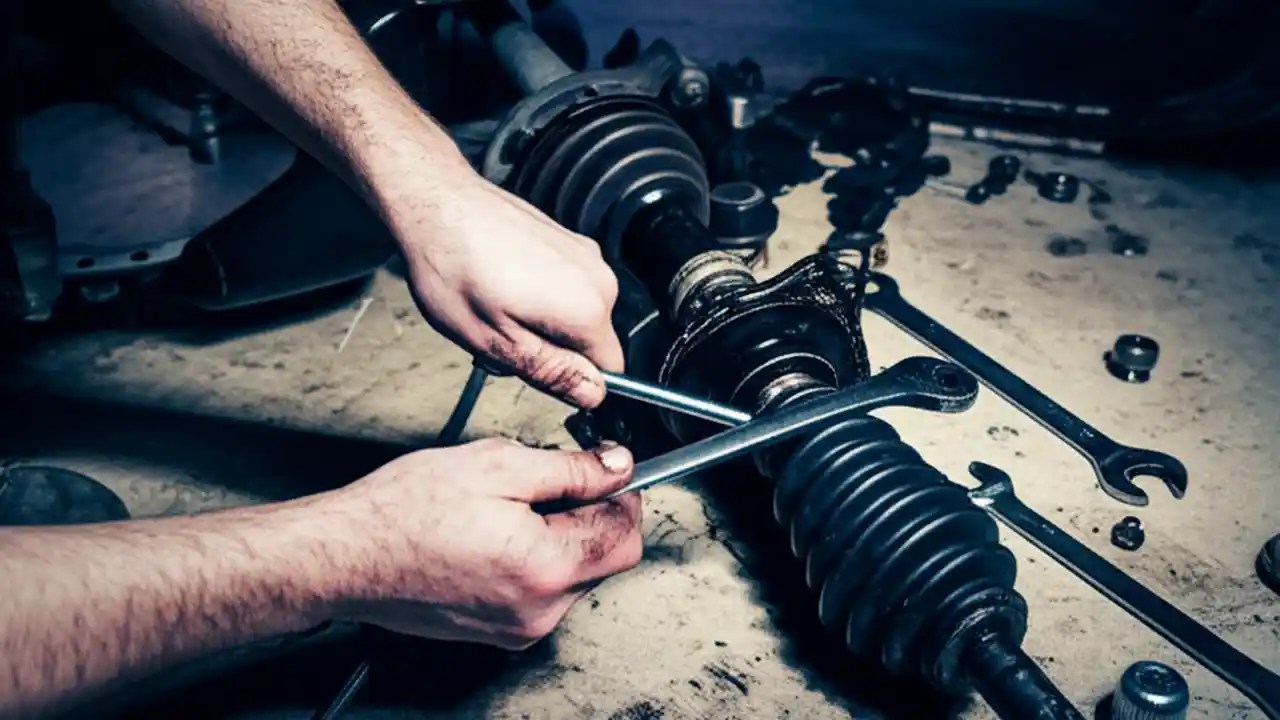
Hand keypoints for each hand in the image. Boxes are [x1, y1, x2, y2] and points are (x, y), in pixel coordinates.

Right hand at [321, 438, 641, 649]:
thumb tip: (617, 467)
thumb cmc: (403, 512)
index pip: (626, 536)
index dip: (623, 494)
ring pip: (573, 574)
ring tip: (508, 508)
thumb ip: (571, 469)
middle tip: (548, 481)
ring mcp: (517, 628)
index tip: (608, 469)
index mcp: (545, 569)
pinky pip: (541, 591)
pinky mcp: (498, 631)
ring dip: (559, 536)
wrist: (345, 556)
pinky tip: (495, 533)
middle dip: (589, 514)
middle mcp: (537, 611)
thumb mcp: (499, 465)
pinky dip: (533, 558)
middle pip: (604, 559)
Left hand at [390, 174, 623, 407]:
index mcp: (588, 310)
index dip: (575, 382)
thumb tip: (593, 395)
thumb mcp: (495, 341)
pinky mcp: (569, 240)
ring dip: (544, 322)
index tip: (537, 373)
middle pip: (592, 341)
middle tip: (502, 337)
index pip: (610, 371)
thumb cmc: (454, 268)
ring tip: (497, 307)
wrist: (437, 204)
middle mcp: (599, 278)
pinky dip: (541, 293)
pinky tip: (502, 283)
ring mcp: (585, 254)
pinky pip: (568, 286)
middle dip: (554, 349)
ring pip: (578, 313)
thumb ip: (552, 372)